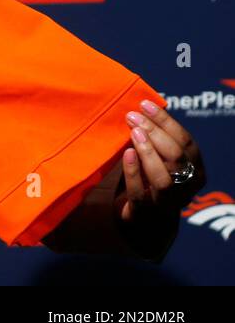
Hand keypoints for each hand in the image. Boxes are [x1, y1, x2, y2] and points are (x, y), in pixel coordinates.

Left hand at [117, 99, 205, 257]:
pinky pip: (140, 193)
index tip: (144, 104)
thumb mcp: (161, 157)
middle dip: (155, 132)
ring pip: (164, 178)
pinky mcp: (146, 211)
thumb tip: (142, 106)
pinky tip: (127, 154)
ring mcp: (168, 201)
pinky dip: (133, 172)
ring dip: (148, 152)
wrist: (145, 219)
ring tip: (133, 132)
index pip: (186, 141)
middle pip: (177, 157)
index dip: (166, 121)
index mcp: (195, 169)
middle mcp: (187, 186)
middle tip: (133, 116)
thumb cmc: (150, 177)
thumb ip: (158, 138)